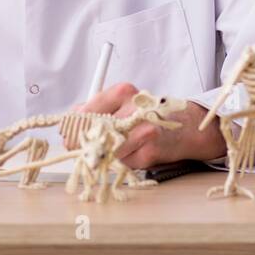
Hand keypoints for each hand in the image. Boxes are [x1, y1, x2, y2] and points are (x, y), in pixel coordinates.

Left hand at [72, 82, 226, 169]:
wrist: (186, 126)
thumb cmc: (149, 115)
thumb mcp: (123, 103)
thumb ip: (96, 110)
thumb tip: (69, 127)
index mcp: (122, 91)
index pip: (85, 111)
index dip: (73, 129)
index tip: (69, 138)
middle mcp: (132, 108)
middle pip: (93, 132)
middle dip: (86, 145)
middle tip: (86, 150)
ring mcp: (142, 129)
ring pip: (107, 149)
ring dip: (107, 155)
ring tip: (119, 149)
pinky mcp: (150, 150)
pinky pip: (124, 162)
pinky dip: (125, 163)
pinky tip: (136, 154)